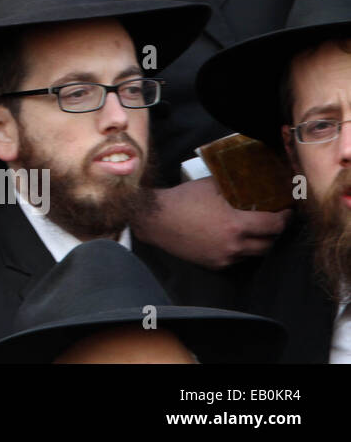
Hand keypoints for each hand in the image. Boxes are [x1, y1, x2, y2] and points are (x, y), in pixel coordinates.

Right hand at [132, 177, 290, 269]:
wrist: (154, 219)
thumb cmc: (182, 199)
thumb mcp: (210, 186)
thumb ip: (232, 186)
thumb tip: (249, 177)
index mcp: (236, 225)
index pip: (275, 226)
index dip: (285, 218)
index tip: (287, 211)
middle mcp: (234, 245)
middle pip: (270, 244)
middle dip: (275, 233)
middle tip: (275, 222)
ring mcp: (224, 258)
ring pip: (254, 254)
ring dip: (259, 243)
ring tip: (256, 231)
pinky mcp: (214, 265)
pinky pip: (236, 260)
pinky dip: (240, 250)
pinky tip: (234, 239)